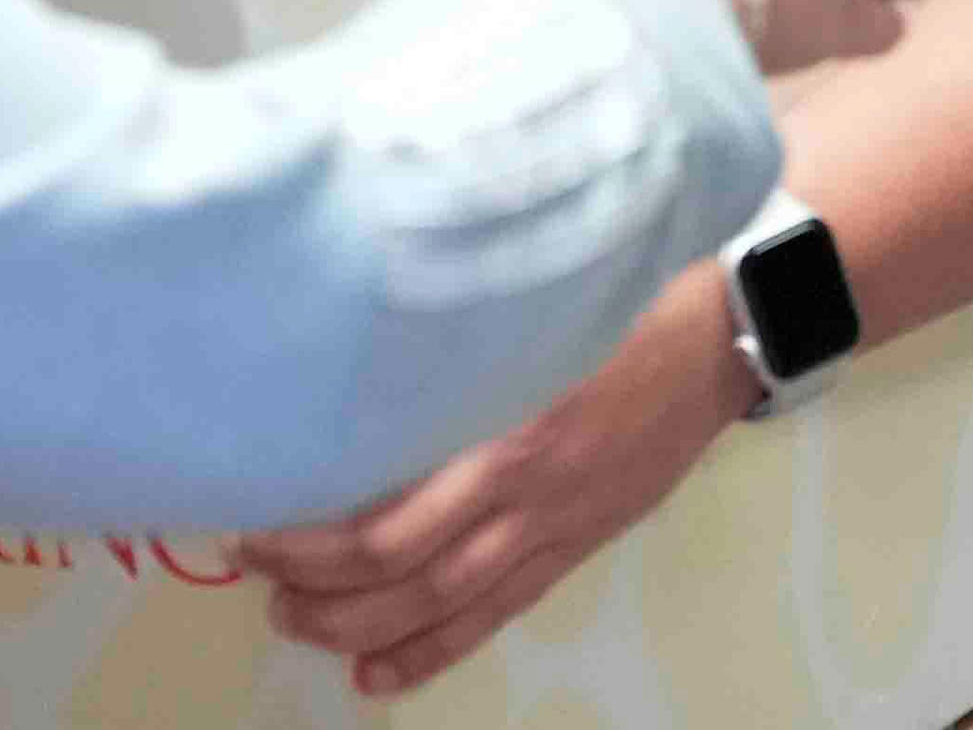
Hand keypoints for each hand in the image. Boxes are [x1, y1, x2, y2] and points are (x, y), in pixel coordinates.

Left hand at [243, 270, 744, 700]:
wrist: (720, 333)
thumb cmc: (617, 298)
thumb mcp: (530, 306)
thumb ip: (454, 337)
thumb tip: (356, 347)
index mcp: (503, 428)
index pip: (388, 517)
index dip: (311, 536)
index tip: (253, 521)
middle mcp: (523, 491)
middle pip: (402, 570)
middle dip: (320, 587)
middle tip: (259, 580)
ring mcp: (552, 526)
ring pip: (443, 603)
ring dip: (362, 627)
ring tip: (297, 625)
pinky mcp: (574, 544)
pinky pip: (497, 613)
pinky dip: (435, 651)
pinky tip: (381, 674)